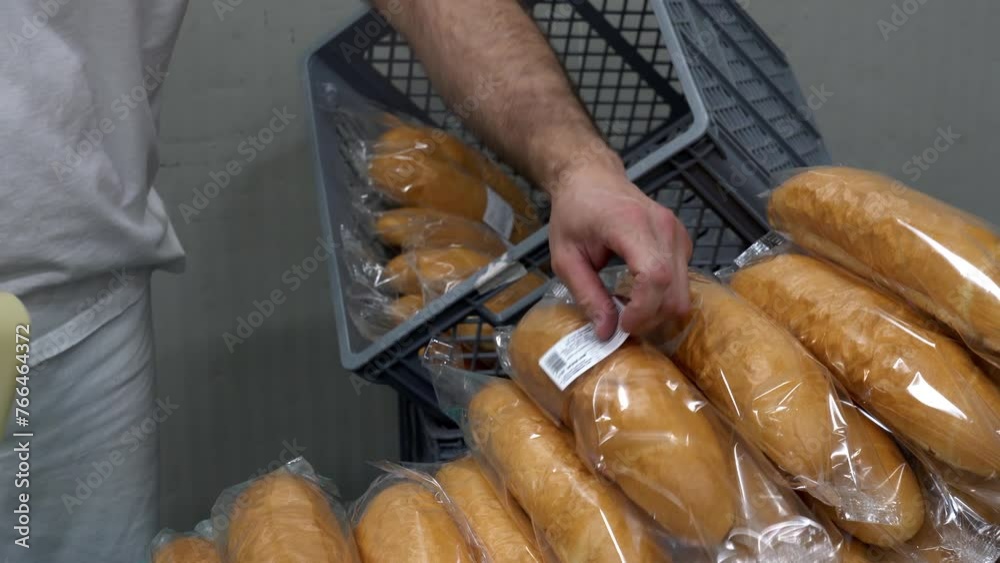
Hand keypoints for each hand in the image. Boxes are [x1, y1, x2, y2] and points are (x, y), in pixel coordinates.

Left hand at [548, 161, 692, 339]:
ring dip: (658, 309)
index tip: (622, 325)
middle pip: (675, 289)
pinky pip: (682, 279)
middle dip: (651, 317)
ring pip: (683, 289)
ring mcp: (677, 232)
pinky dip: (663, 294)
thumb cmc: (574, 213)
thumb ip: (587, 295)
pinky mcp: (682, 239)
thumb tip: (607, 332)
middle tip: (622, 323)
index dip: (643, 310)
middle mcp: (663, 226)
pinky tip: (638, 291)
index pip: (654, 276)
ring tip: (629, 308)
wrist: (590, 178)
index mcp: (631, 225)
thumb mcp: (566, 258)